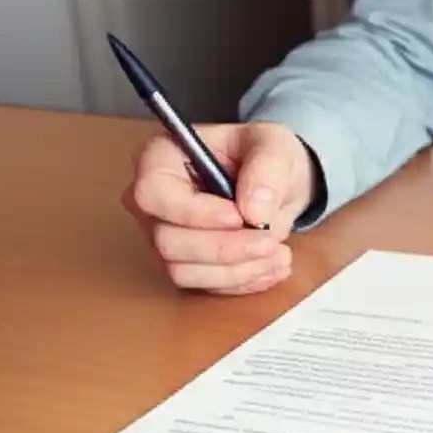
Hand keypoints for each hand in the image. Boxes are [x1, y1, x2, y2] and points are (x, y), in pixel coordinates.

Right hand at [122, 122, 315, 294]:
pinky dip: (243, 281)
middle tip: (270, 241)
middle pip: (168, 241)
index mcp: (161, 158)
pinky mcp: (185, 264)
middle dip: (224, 248)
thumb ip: (268, 168)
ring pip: (184, 271)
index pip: (154, 193)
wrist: (276, 184)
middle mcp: (154, 202)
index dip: (195, 213)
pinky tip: (273, 267)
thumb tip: (255, 210)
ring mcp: (165, 237)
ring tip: (279, 255)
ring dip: (236, 270)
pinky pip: (204, 286)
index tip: (240, 217)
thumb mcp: (274, 146)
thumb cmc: (262, 155)